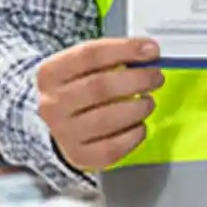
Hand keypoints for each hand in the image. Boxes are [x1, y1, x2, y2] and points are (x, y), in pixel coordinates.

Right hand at [36, 37, 163, 170]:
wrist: (56, 126)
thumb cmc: (78, 89)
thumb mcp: (84, 67)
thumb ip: (113, 57)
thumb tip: (149, 52)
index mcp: (51, 74)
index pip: (90, 55)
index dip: (125, 50)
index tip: (152, 50)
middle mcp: (52, 104)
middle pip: (99, 87)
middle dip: (136, 80)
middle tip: (156, 78)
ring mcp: (63, 133)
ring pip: (107, 119)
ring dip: (137, 108)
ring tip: (148, 102)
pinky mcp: (78, 156)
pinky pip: (112, 148)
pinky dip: (133, 135)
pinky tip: (140, 126)